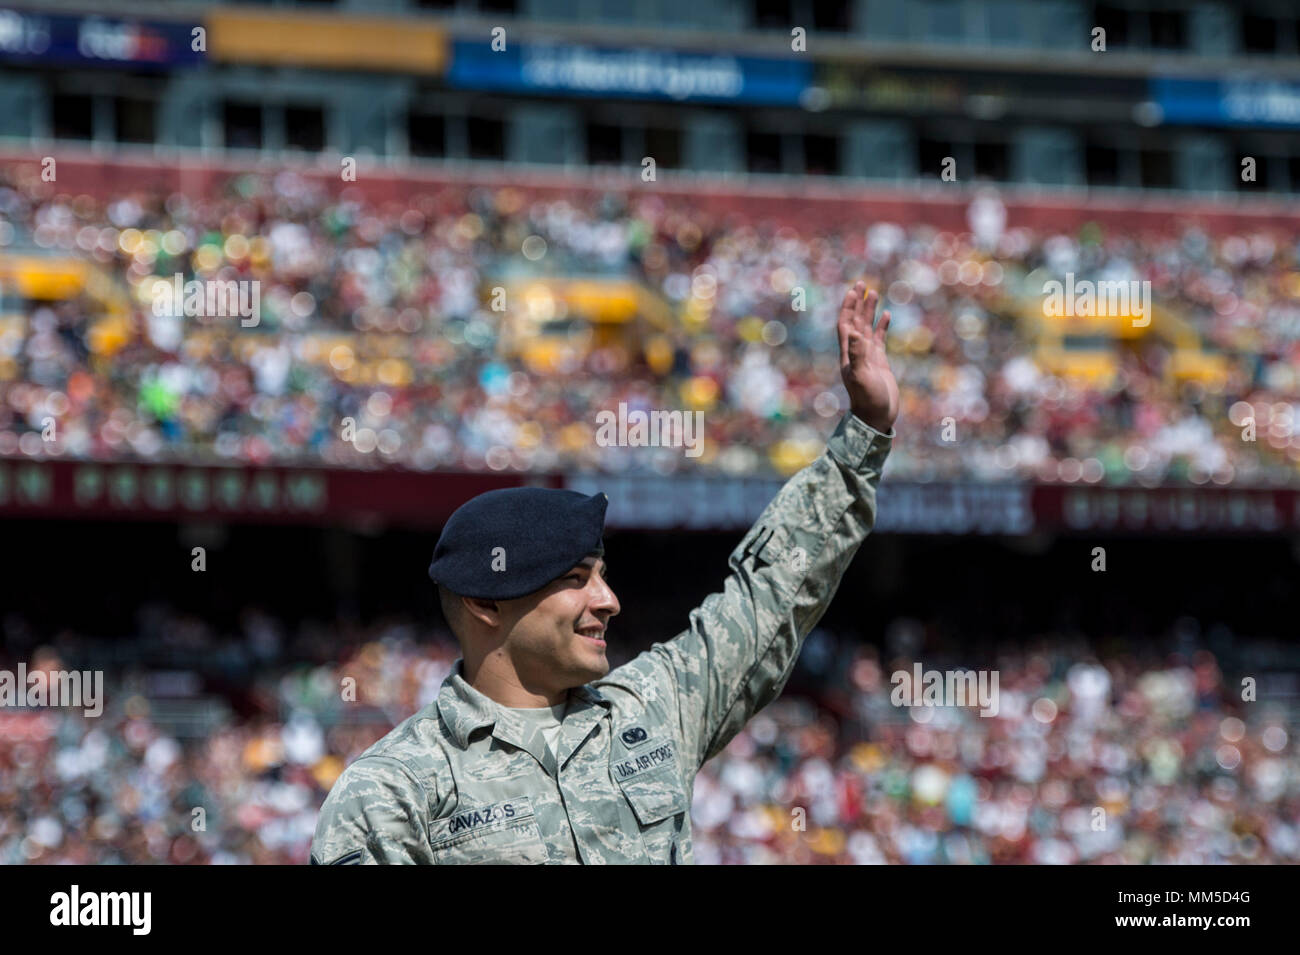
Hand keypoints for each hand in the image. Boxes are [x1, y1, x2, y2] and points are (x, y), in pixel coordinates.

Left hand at [838, 281, 898, 433]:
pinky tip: (886, 315)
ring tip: (874, 292)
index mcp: (848, 353)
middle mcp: (855, 352)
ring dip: (868, 310)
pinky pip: (879, 339)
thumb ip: (857, 355)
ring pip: (867, 327)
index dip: (848, 307)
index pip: (846, 324)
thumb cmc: (868, 399)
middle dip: (857, 302)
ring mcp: (867, 356)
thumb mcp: (862, 377)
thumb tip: (854, 332)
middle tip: (862, 283)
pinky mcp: (879, 362)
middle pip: (855, 321)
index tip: (854, 290)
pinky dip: (882, 326)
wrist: (876, 417)